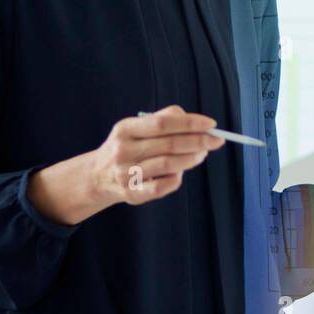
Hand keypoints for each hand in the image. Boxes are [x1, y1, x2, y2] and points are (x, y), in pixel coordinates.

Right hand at [89, 104, 225, 206]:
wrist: (97, 176)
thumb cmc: (128, 146)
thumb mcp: (136, 128)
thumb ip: (164, 119)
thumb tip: (194, 120)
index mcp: (125, 129)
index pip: (163, 123)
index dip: (190, 123)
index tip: (212, 124)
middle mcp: (123, 151)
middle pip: (169, 144)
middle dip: (199, 141)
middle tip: (217, 140)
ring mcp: (126, 174)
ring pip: (169, 165)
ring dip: (192, 158)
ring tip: (202, 154)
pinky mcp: (131, 194)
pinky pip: (163, 186)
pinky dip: (177, 177)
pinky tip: (180, 172)